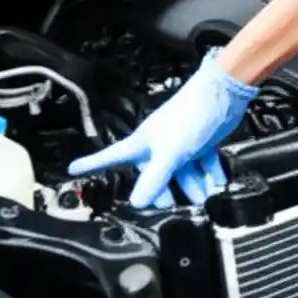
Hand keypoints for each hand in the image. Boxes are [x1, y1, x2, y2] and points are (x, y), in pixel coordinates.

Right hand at [68, 49, 257, 208]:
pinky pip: (202, 162)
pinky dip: (210, 173)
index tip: (73, 169)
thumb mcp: (170, 153)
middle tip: (170, 205)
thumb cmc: (191, 115)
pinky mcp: (200, 140)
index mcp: (143, 143)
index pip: (111, 156)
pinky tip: (217, 182)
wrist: (224, 92)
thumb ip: (154, 178)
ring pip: (181, 170)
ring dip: (192, 185)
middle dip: (162, 191)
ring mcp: (180, 142)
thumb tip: (137, 202)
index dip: (92, 164)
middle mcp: (159, 143)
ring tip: (203, 195)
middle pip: (152, 173)